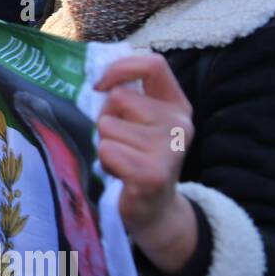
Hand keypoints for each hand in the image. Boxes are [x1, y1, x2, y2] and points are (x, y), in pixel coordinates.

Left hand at [94, 53, 197, 271]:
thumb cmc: (137, 159)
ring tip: (121, 161)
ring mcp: (169, 149)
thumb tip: (95, 78)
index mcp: (177, 105)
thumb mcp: (139, 123)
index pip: (153, 64)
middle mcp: (179, 123)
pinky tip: (121, 175)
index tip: (100, 85)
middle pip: (118, 97)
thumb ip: (125, 97)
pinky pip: (107, 150)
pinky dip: (105, 162)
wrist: (154, 211)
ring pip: (107, 126)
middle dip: (106, 118)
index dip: (120, 68)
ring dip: (105, 144)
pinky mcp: (153, 173)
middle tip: (120, 143)